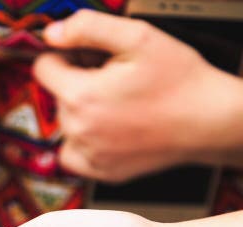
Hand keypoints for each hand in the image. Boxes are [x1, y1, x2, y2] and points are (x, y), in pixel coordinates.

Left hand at [32, 10, 242, 179]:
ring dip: (82, 111)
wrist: (209, 120)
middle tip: (115, 80)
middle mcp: (78, 130)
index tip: (89, 58)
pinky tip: (110, 129)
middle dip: (78, 83)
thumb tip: (51, 34)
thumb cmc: (179, 79)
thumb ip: (88, 28)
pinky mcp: (100, 171)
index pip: (43, 68)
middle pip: (56, 95)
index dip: (66, 56)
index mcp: (80, 96)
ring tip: (119, 104)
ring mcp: (88, 154)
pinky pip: (73, 154)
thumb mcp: (138, 38)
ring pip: (65, 123)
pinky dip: (84, 142)